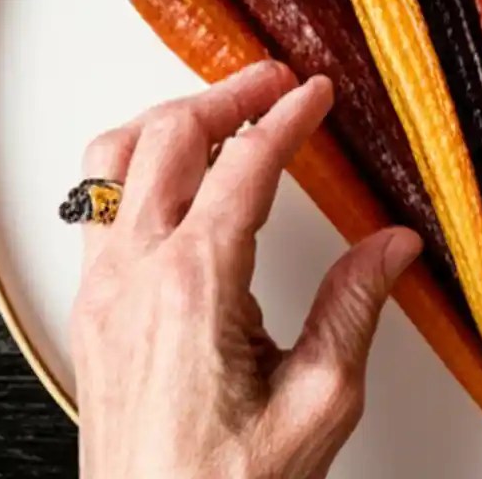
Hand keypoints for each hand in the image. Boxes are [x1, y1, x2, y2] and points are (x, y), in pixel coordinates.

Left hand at [70, 60, 421, 478]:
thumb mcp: (321, 399)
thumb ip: (355, 307)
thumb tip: (392, 245)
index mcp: (197, 286)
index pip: (247, 167)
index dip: (287, 117)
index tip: (315, 95)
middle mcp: (136, 275)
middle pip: (170, 138)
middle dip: (226, 95)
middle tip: (271, 82)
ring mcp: (102, 291)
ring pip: (115, 159)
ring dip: (169, 120)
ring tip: (217, 111)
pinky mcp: (90, 312)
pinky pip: (97, 204)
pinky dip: (134, 165)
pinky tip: (169, 178)